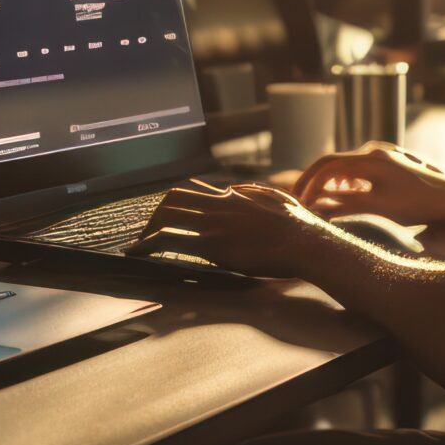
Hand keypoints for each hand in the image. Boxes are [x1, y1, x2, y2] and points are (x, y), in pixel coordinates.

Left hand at [130, 180, 326, 278]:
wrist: (304, 242)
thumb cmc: (298, 227)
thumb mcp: (277, 200)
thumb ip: (255, 194)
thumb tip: (238, 189)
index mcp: (234, 197)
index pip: (196, 190)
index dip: (178, 202)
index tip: (170, 215)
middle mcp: (218, 204)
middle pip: (174, 198)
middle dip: (158, 214)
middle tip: (150, 232)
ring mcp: (213, 223)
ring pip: (167, 215)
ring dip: (149, 229)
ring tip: (139, 246)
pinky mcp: (210, 243)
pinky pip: (170, 238)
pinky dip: (149, 244)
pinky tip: (140, 254)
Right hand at [291, 143, 444, 223]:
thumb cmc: (418, 205)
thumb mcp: (378, 208)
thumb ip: (344, 205)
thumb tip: (316, 205)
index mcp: (369, 159)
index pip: (326, 166)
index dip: (308, 184)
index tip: (298, 202)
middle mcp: (374, 150)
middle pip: (334, 162)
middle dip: (315, 182)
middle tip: (301, 200)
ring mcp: (385, 153)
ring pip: (347, 164)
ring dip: (331, 181)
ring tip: (322, 200)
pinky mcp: (392, 160)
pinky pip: (361, 166)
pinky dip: (348, 180)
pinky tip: (350, 193)